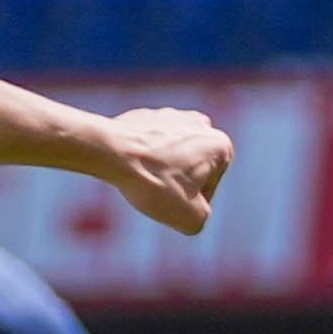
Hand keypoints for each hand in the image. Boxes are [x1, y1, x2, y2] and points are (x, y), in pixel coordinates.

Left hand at [96, 106, 231, 235]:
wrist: (111, 152)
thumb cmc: (153, 183)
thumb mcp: (190, 218)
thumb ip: (202, 218)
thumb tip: (192, 211)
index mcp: (221, 145)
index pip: (206, 190)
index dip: (184, 203)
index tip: (167, 197)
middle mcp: (200, 124)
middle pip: (187, 171)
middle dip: (172, 183)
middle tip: (152, 188)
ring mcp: (170, 115)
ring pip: (166, 158)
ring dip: (155, 171)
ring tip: (138, 176)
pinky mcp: (143, 116)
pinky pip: (143, 147)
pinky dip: (137, 158)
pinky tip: (125, 164)